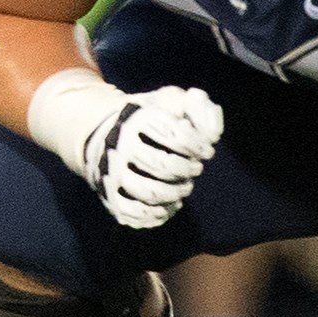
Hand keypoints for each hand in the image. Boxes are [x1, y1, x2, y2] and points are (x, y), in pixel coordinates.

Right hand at [75, 86, 222, 229]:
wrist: (104, 137)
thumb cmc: (149, 120)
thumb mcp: (172, 102)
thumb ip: (200, 108)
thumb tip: (212, 135)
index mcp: (136, 119)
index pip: (179, 137)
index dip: (200, 147)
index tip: (205, 150)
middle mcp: (119, 146)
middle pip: (165, 166)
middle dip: (189, 169)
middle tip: (195, 168)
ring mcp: (111, 174)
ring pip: (151, 193)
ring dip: (176, 193)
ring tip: (184, 187)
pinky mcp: (109, 198)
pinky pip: (136, 214)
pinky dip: (160, 214)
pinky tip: (171, 204)